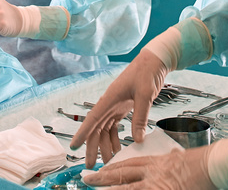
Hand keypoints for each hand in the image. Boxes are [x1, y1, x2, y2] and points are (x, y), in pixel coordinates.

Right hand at [70, 49, 169, 166]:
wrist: (154, 62)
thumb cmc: (146, 73)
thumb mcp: (145, 95)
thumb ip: (140, 118)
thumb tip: (137, 140)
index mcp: (109, 98)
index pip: (92, 119)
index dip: (82, 134)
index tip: (74, 147)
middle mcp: (108, 103)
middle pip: (96, 129)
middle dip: (93, 148)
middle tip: (92, 165)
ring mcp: (114, 106)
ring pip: (104, 130)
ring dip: (105, 146)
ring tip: (109, 162)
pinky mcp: (122, 108)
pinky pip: (114, 127)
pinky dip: (115, 139)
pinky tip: (119, 150)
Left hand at [79, 149, 217, 188]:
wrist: (212, 164)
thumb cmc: (201, 163)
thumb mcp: (180, 157)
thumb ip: (171, 158)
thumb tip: (171, 156)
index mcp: (156, 162)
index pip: (129, 164)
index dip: (114, 167)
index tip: (103, 169)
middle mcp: (152, 172)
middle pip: (122, 174)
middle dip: (102, 177)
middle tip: (87, 178)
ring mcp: (154, 184)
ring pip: (125, 188)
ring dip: (109, 188)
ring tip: (93, 188)